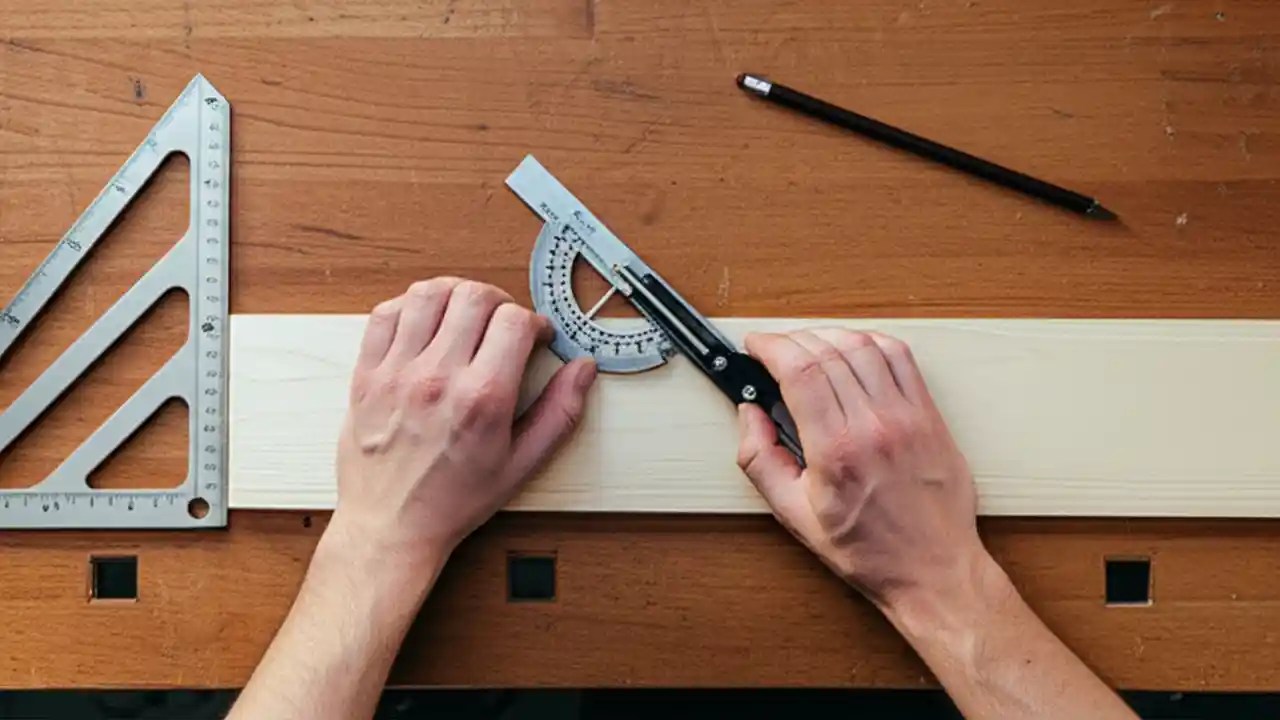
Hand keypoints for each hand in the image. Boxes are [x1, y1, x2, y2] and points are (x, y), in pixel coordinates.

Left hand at [331, 278, 596, 568]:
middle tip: (502, 322)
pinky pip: (385, 314)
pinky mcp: (367, 375)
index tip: (535, 337)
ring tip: (465, 313)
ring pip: (428, 293)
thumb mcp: (522, 464)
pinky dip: (409, 305)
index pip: (514, 321)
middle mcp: (438, 378)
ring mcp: (397, 373)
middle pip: (473, 296)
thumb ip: (560, 412)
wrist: (391, 527)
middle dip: (498, 300)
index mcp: (483, 399)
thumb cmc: (454, 500)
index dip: (534, 322)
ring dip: (454, 293)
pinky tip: (425, 322)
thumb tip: (584, 369)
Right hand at [736, 329, 983, 612]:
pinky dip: (871, 341)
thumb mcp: (795, 516)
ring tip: (808, 346)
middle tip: (774, 350)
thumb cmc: (869, 550)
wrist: (933, 570)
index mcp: (837, 451)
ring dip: (828, 335)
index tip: (756, 346)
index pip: (799, 371)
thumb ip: (761, 461)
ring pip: (863, 345)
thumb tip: (748, 415)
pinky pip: (901, 357)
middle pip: (826, 351)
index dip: (771, 347)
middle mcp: (875, 425)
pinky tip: (853, 348)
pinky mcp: (930, 415)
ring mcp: (908, 416)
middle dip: (791, 340)